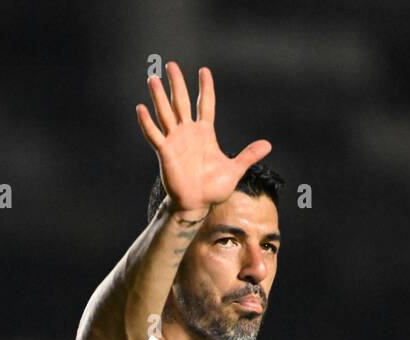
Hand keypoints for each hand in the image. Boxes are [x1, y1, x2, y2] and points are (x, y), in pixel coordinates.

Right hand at [135, 62, 271, 215]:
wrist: (197, 204)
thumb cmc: (213, 188)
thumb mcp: (234, 169)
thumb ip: (248, 155)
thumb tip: (268, 144)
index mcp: (205, 134)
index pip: (205, 105)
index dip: (205, 88)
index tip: (204, 70)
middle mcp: (188, 133)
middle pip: (182, 102)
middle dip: (177, 84)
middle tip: (172, 64)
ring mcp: (175, 141)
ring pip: (166, 114)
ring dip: (159, 97)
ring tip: (153, 79)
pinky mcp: (165, 152)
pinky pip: (155, 135)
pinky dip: (147, 123)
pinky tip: (141, 108)